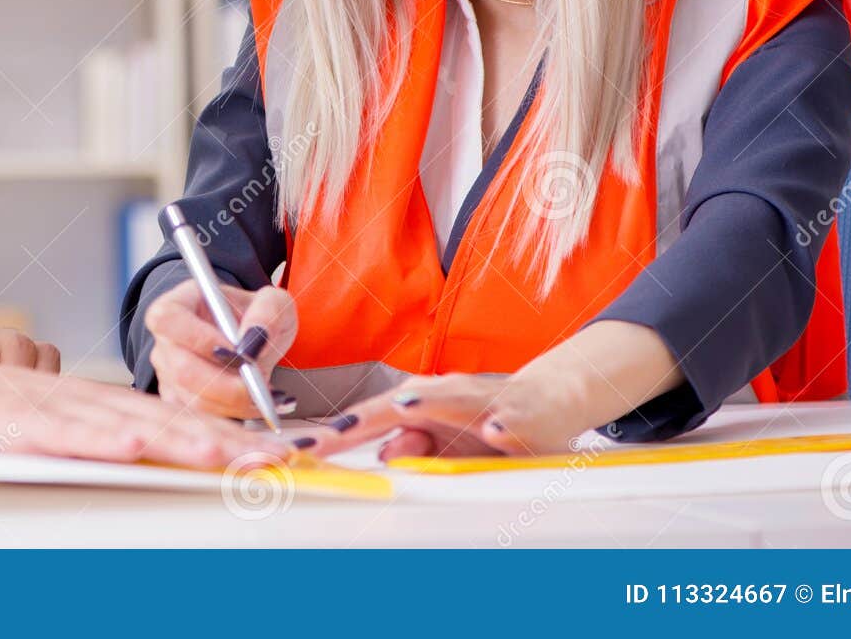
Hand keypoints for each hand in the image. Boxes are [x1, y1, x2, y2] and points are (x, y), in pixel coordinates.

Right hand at [0, 323, 287, 467]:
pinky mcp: (20, 424)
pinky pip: (66, 433)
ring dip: (178, 440)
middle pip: (165, 422)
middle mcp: (89, 405)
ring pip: (128, 426)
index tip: (270, 453)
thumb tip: (138, 441)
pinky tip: (130, 448)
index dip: (222, 436)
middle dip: (221, 442)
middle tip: (271, 458)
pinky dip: (99, 440)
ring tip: (223, 455)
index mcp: (100, 406)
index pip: (172, 420)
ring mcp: (56, 412)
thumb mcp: (55, 415)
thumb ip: (97, 425)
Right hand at [144, 280, 296, 420]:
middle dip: (225, 385)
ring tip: (264, 396)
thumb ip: (267, 312)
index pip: (168, 319)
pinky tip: (254, 405)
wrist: (254, 341)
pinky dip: (233, 416)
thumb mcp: (274, 303)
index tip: (236, 351)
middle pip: (181, 369)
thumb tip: (253, 338)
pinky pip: (202, 418)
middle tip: (258, 386)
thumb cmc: (256, 316)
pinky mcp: (179, 402)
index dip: (199, 338)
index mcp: (179, 304)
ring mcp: (168, 374)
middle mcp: (166, 340)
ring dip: (234, 404)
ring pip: (194, 399)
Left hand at [298, 371, 595, 460]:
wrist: (549, 399)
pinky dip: (503, 424)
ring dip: (429, 404)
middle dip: (362, 421)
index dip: (335, 435)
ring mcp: (480, 399)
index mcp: (418, 405)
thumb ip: (413, 448)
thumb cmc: (486, 421)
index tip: (301, 452)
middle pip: (396, 405)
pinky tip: (495, 430)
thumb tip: (385, 456)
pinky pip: (510, 418)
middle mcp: (443, 395)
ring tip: (404, 408)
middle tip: (329, 436)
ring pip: (451, 400)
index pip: (368, 420)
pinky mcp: (521, 411)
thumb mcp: (444, 442)